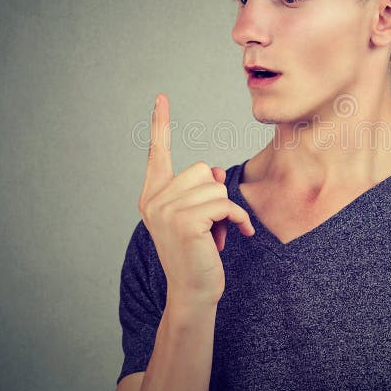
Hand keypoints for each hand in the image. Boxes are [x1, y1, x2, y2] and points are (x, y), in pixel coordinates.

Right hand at [138, 93, 254, 307]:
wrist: (194, 293)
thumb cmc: (198, 253)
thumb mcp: (200, 215)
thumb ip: (203, 189)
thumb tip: (219, 173)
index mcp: (152, 196)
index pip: (157, 153)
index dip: (160, 124)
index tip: (161, 98)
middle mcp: (153, 200)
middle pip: (202, 169)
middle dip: (215, 195)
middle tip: (209, 225)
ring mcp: (166, 211)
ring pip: (216, 187)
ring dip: (226, 211)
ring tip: (216, 234)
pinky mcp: (185, 222)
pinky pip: (225, 204)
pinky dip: (238, 219)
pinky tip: (238, 236)